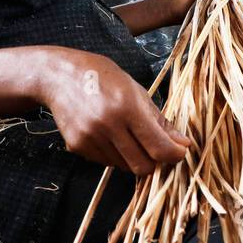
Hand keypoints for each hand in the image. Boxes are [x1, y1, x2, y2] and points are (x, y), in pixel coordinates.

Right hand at [41, 49, 190, 176]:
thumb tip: (182, 144)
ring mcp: (90, 138)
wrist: (59, 76)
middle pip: (142, 166)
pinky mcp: (77, 147)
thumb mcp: (136, 90)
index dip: (174, 155)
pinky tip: (109, 135)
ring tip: (127, 134)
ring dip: (133, 157)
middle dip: (154, 162)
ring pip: (124, 167)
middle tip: (156, 148)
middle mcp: (107, 125)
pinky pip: (106, 162)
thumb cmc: (102, 77)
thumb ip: (159, 121)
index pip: (158, 147)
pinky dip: (114, 155)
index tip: (179, 152)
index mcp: (127, 107)